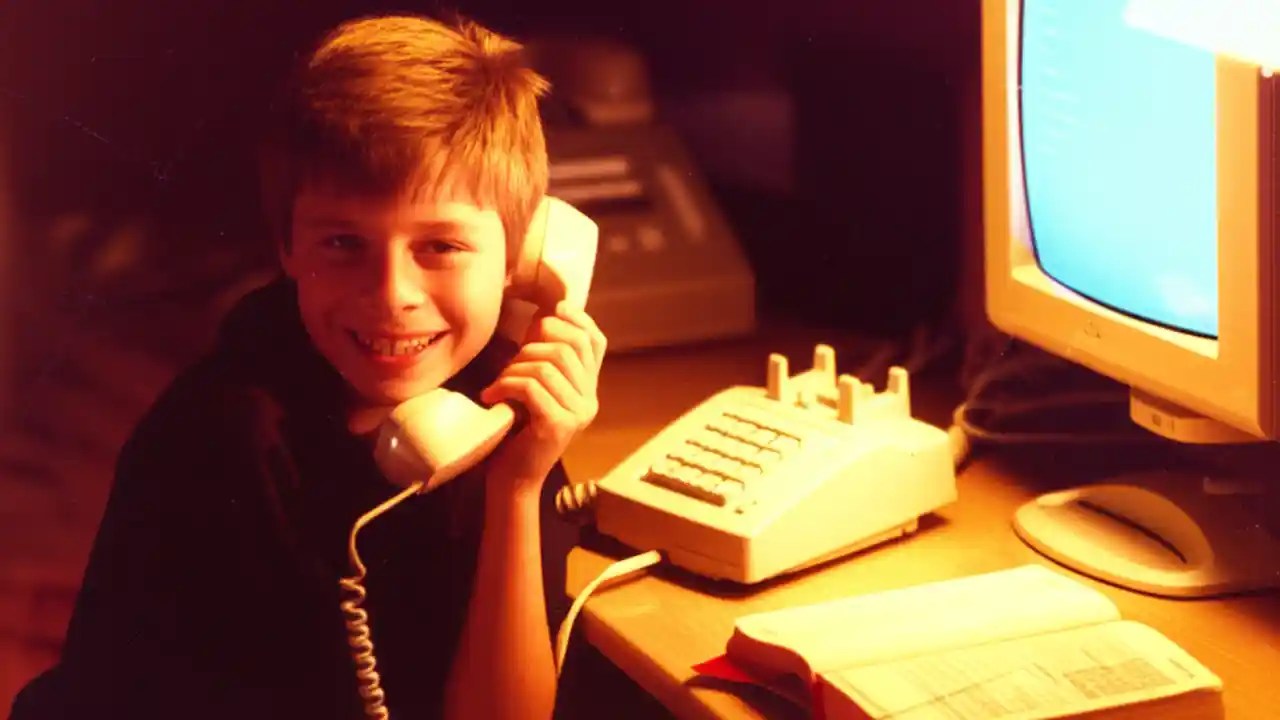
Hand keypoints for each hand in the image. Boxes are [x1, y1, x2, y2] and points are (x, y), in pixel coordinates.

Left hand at [479, 303, 606, 499]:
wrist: (513, 478)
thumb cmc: (518, 431)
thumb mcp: (536, 388)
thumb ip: (546, 360)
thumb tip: (543, 317)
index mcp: (589, 389)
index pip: (596, 342)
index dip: (577, 319)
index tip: (553, 309)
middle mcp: (591, 400)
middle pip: (569, 347)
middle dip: (533, 345)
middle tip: (509, 362)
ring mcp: (578, 413)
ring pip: (548, 365)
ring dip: (515, 367)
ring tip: (499, 382)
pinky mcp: (558, 424)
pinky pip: (531, 386)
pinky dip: (506, 384)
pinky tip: (491, 395)